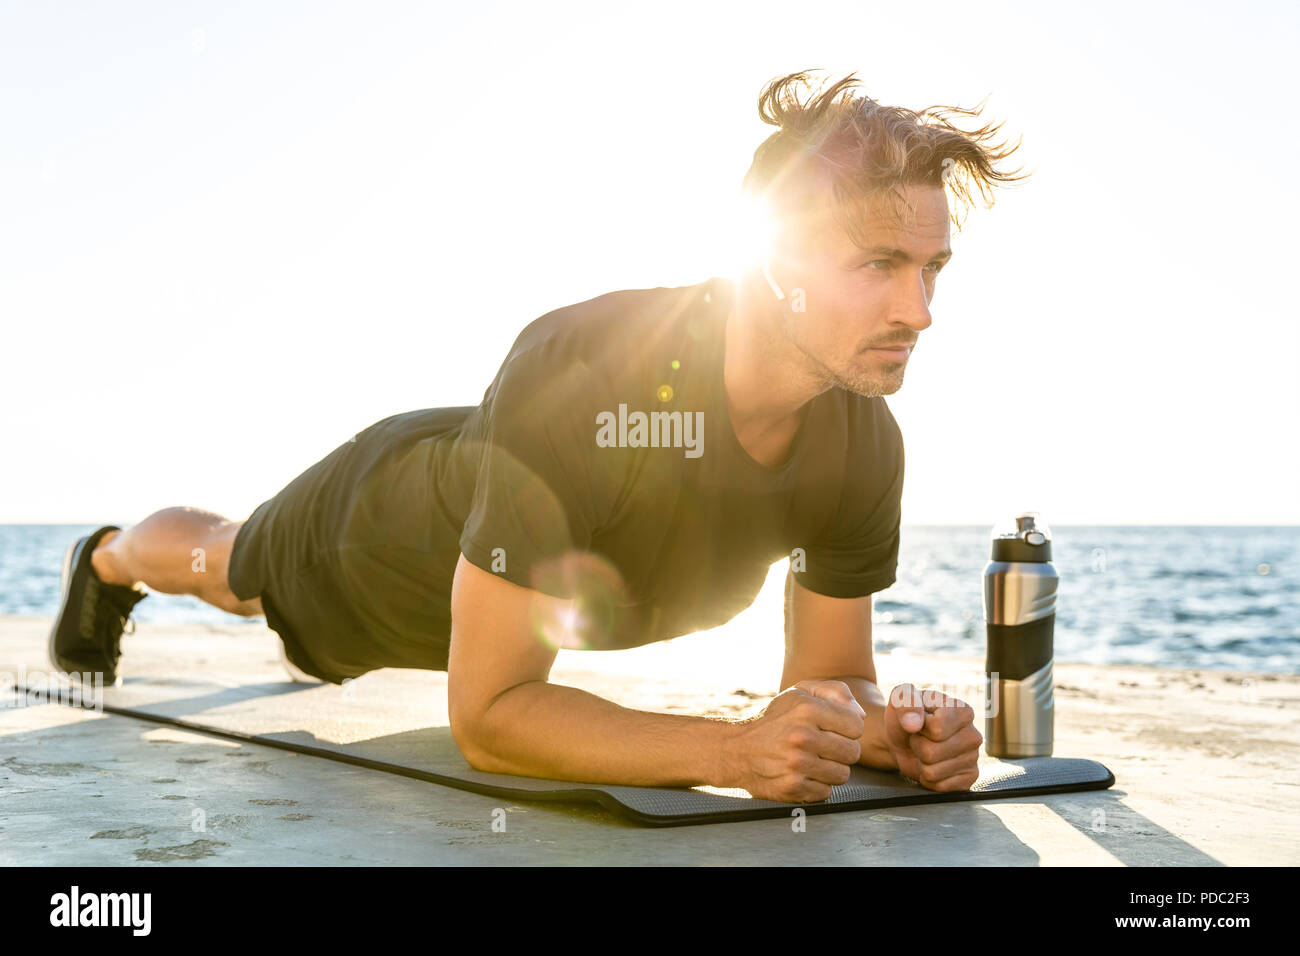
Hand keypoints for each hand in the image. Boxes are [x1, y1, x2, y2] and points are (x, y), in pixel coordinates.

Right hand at [728, 679, 866, 802]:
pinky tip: (802, 774)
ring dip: (831, 770)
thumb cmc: (775, 720)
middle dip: (841, 751)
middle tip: (823, 747)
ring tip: (813, 761)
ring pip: (842, 775)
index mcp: (807, 709)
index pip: (856, 726)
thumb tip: (861, 714)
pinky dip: (817, 786)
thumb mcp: (800, 693)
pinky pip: (825, 792)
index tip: (831, 729)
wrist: (736, 750)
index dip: (847, 728)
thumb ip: (835, 692)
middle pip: (853, 753)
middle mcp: (802, 736)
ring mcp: (796, 764)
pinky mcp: (791, 788)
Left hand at [884, 683, 981, 791]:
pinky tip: (931, 764)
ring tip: (924, 751)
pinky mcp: (968, 779)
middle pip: (932, 753)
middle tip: (920, 738)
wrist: (905, 737)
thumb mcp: (901, 698)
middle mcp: (973, 735)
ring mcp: (973, 759)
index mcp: (963, 711)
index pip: (937, 729)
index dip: (918, 727)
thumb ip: (906, 702)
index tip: (919, 721)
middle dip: (917, 746)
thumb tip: (913, 723)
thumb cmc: (906, 715)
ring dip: (921, 763)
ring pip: (933, 772)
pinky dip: (927, 778)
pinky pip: (938, 787)